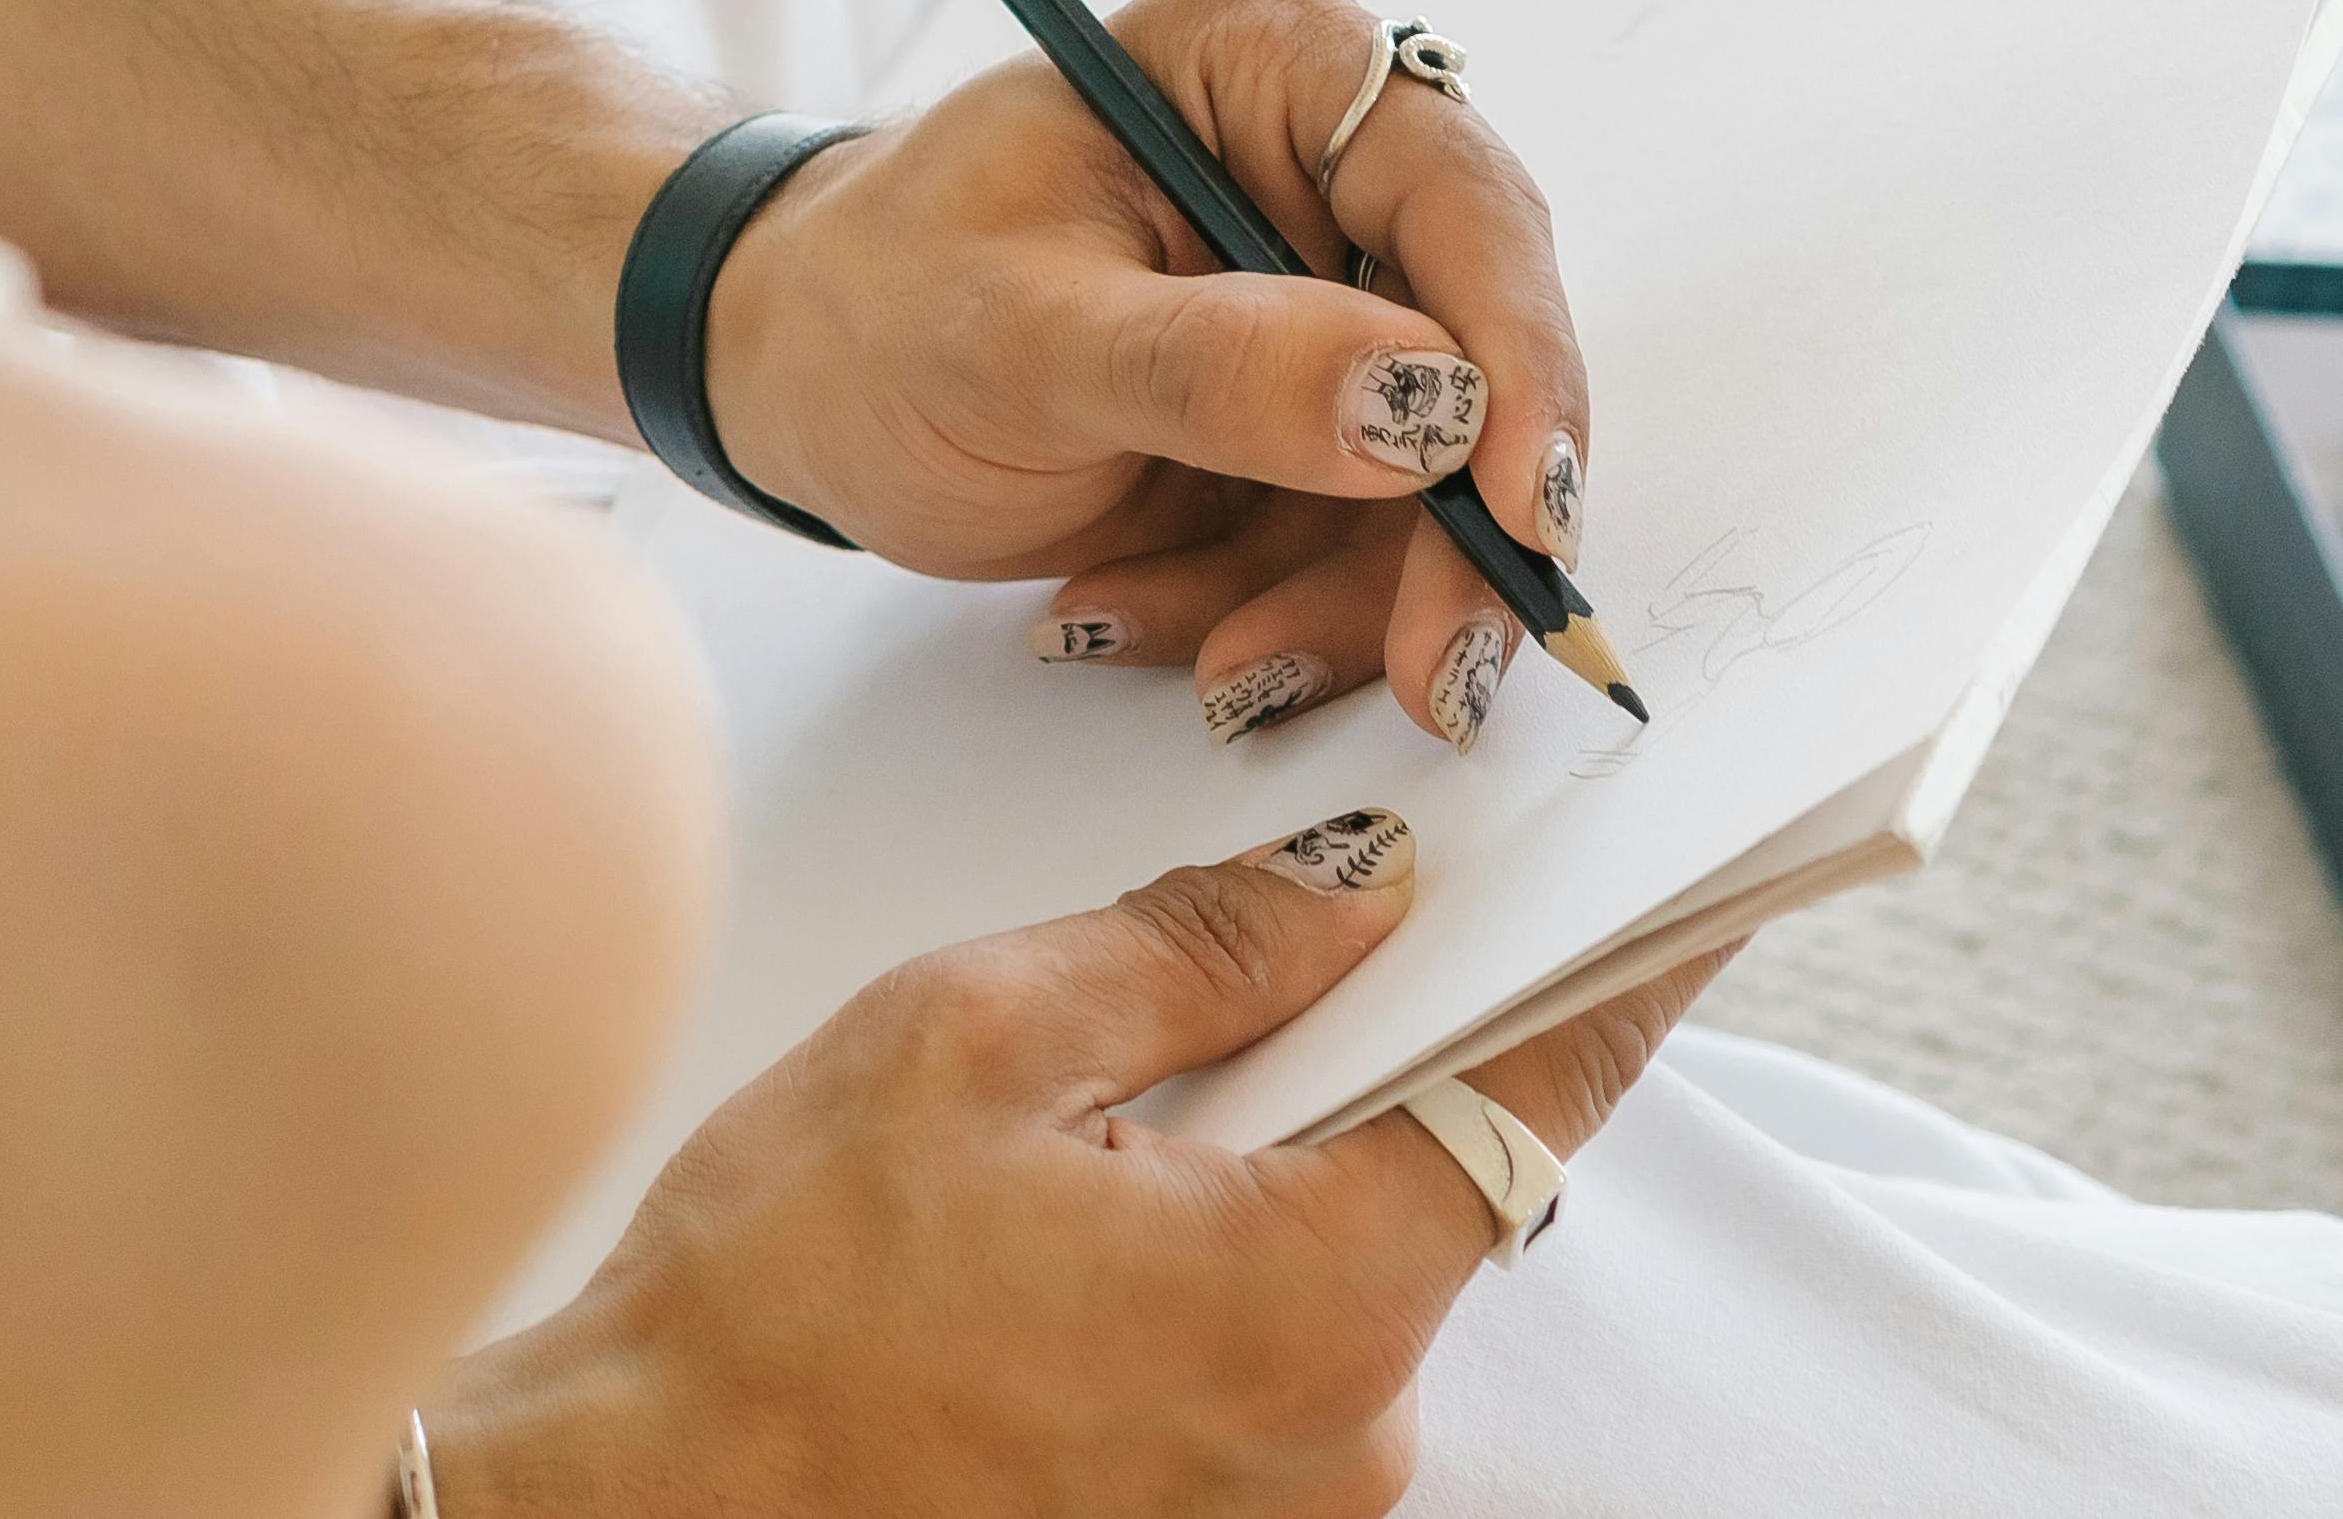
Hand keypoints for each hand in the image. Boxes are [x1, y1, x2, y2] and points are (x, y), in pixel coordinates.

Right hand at [426, 818, 1732, 1518]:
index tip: (1687, 894)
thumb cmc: (784, 1294)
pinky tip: (1053, 1231)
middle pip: (1426, 1173)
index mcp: (1318, 1293)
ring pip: (1333, 1260)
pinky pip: (1265, 1349)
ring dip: (1252, 1165)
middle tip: (1207, 975)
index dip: (1611, 972)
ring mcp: (1285, 1501)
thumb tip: (1357, 886)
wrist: (655, 1499)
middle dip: (1340, 1056)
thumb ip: (1195, 944)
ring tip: (1065, 1132)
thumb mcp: (972, 1038)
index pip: (1538, 1096)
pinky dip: (1204, 1259)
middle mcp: (1346, 1431)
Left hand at [699, 0, 1593, 748]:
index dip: (1520, 362)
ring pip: (1434, 481)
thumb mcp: (1016, 338)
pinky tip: (1134, 608)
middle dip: (1440, 538)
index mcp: (1262, 57)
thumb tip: (1430, 403)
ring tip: (1200, 653)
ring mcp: (1328, 295)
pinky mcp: (1309, 412)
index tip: (1527, 519)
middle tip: (1427, 676)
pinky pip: (1360, 541)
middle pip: (1480, 361)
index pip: (1458, 199)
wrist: (793, 372)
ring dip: (1333, 599)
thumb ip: (1214, 367)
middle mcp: (1325, 161)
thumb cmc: (870, 306)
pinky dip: (1270, 608)